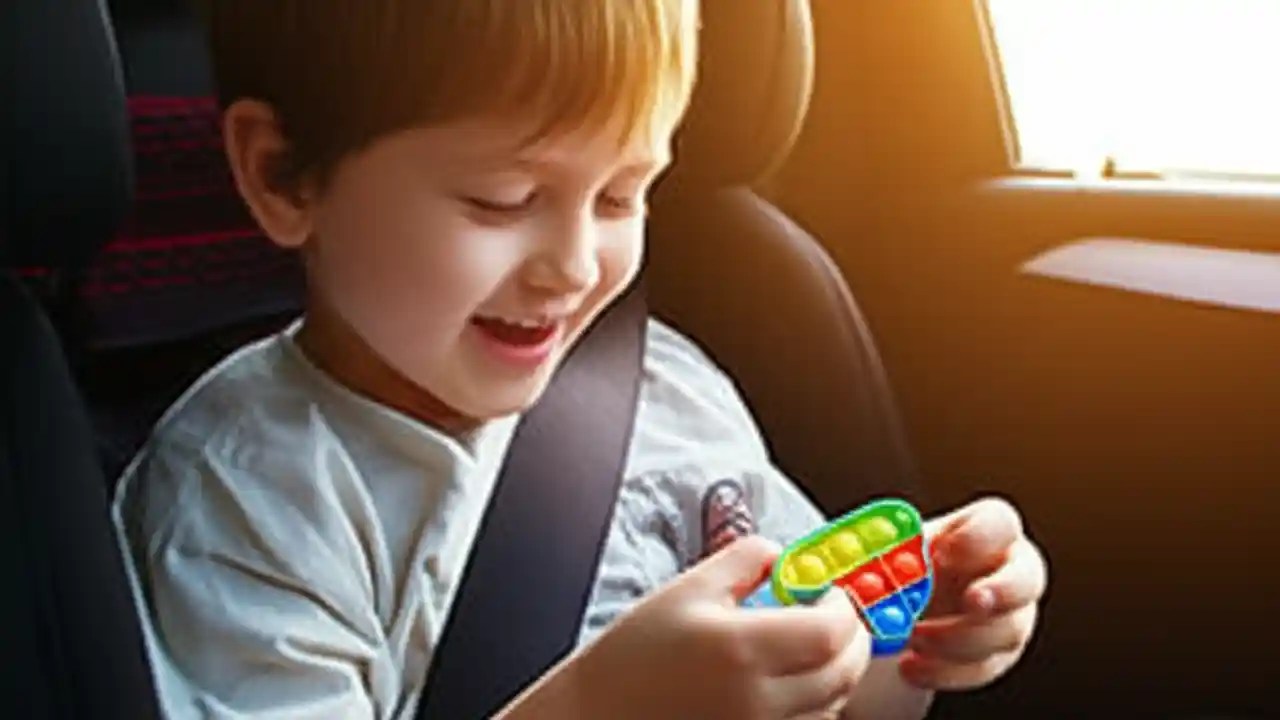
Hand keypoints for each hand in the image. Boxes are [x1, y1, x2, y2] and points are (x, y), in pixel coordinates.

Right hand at [500, 536, 872, 719]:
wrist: (599, 712)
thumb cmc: (634, 655)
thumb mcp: (687, 588)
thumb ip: (745, 559)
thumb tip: (786, 555)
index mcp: (742, 648)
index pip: (832, 631)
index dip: (844, 606)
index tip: (831, 592)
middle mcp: (758, 698)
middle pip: (845, 671)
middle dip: (852, 637)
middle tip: (836, 615)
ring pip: (834, 704)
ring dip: (836, 671)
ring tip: (810, 646)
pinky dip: (817, 704)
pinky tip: (792, 682)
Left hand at [899, 497, 1047, 690]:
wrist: (906, 606)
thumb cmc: (907, 566)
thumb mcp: (896, 554)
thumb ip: (892, 555)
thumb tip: (872, 570)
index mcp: (987, 529)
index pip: (1001, 522)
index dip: (978, 537)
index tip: (941, 553)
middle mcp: (1011, 569)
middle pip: (1027, 578)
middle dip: (1000, 592)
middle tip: (971, 602)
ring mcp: (1014, 614)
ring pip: (1008, 630)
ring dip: (959, 638)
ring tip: (914, 638)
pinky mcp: (1001, 653)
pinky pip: (986, 666)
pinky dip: (948, 670)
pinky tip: (912, 666)